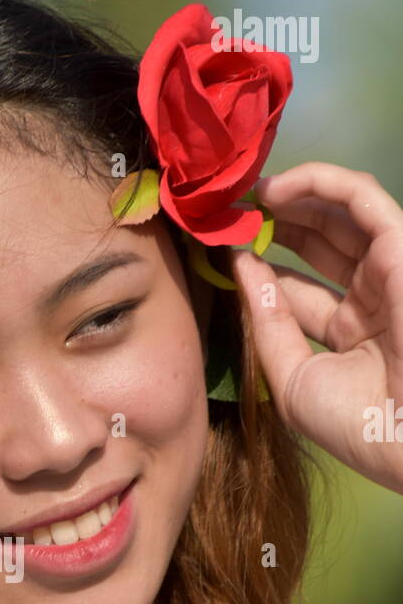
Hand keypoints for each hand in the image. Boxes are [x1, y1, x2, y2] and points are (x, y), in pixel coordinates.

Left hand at [230, 162, 402, 494]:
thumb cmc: (353, 421)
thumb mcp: (292, 379)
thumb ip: (267, 325)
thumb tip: (243, 268)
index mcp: (348, 335)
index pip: (296, 290)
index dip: (259, 270)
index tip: (219, 255)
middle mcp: (370, 299)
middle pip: (318, 246)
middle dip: (274, 227)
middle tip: (231, 215)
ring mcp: (388, 272)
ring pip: (339, 216)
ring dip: (292, 199)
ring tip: (247, 195)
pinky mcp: (402, 247)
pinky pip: (362, 199)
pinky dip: (321, 182)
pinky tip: (276, 188)